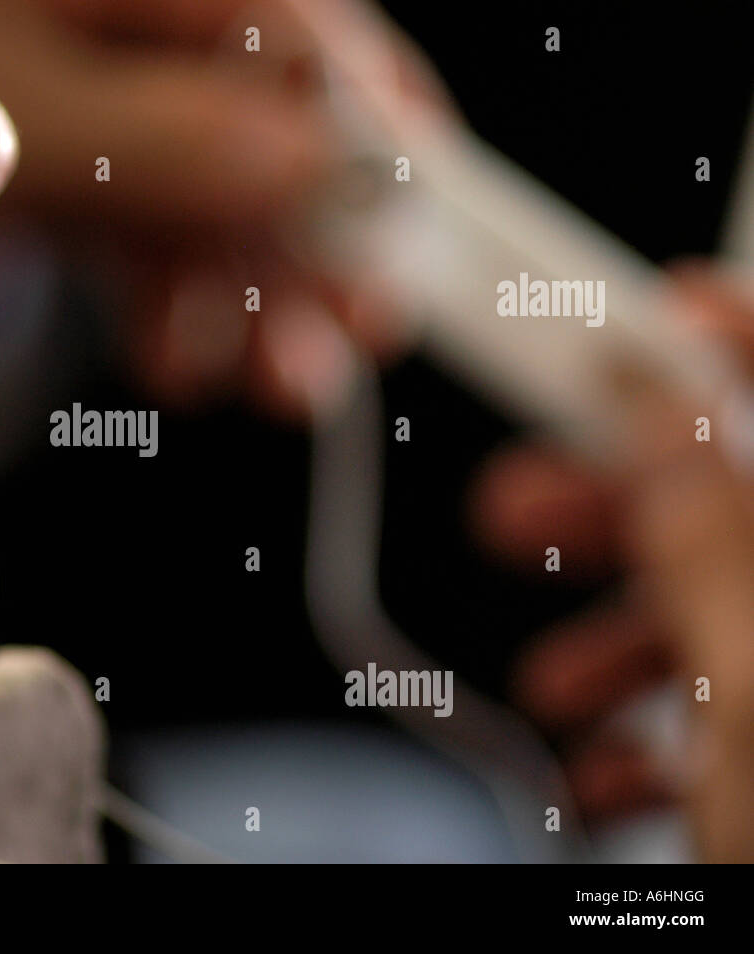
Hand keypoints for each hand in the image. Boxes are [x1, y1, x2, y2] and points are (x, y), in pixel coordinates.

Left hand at [0, 0, 448, 419]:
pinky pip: (140, 222)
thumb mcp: (26, 100)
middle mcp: (144, 23)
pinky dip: (162, 295)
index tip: (423, 224)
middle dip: (308, 246)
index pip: (302, 33)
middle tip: (346, 345)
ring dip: (238, 295)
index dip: (377, 129)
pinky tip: (174, 364)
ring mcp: (105, 87)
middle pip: (267, 128)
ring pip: (207, 191)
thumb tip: (314, 160)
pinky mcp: (71, 147)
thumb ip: (165, 132)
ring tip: (261, 388)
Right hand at [471, 262, 753, 858]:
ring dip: (620, 644)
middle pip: (749, 507)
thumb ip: (704, 529)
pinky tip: (619, 766)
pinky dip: (658, 729)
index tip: (639, 316)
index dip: (729, 338)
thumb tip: (656, 418)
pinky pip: (734, 706)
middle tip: (522, 506)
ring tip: (558, 686)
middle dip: (624, 511)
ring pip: (732, 616)